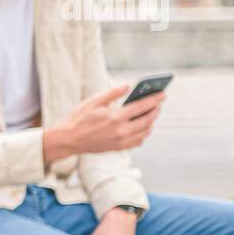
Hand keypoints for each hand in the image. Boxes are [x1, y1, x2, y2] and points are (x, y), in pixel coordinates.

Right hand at [44, 85, 164, 162]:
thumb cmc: (79, 118)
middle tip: (159, 104)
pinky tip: (141, 127)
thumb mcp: (93, 102)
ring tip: (150, 114)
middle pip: (147, 120)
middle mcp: (120, 131)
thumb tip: (127, 86)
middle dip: (156, 111)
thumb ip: (112, 93)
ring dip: (151, 123)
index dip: (155, 99)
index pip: (142, 106)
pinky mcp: (118, 148)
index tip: (163, 94)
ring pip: (145, 132)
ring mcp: (120, 141)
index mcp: (115, 117)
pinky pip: (138, 141)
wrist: (70, 139)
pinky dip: (143, 134)